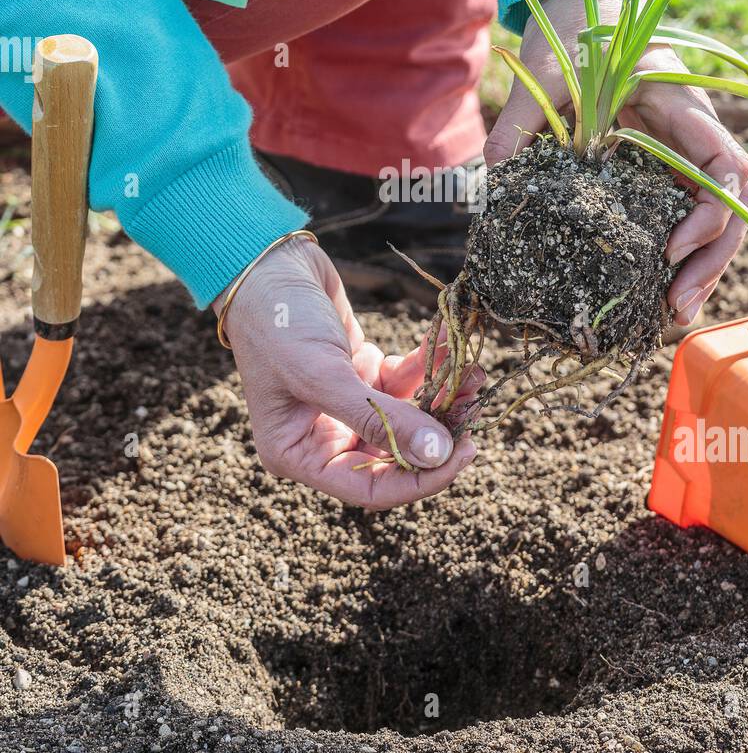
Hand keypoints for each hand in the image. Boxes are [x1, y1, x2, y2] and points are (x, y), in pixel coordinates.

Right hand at [214, 237, 478, 507]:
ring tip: (474, 374)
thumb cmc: (278, 324)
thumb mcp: (323, 375)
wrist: (267, 264)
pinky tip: (448, 345)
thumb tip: (438, 455)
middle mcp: (323, 436)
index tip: (463, 453)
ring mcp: (345, 405)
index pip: (369, 488)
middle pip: (394, 455)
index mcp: (299, 454)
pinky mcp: (362, 373)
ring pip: (406, 417)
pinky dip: (427, 366)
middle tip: (475, 410)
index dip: (419, 479)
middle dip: (437, 434)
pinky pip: (404, 381)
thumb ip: (380, 419)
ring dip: (441, 397)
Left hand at [484, 0, 747, 326]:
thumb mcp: (545, 74)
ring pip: (720, 216)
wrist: (583, 15)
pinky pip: (687, 215)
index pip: (724, 160)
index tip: (671, 246)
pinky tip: (660, 292)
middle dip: (713, 257)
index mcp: (678, 103)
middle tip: (677, 304)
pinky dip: (683, 255)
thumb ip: (522, 122)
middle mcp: (693, 132)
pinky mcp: (665, 171)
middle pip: (735, 202)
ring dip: (705, 266)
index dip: (712, 210)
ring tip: (674, 313)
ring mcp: (684, 153)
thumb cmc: (572, 37)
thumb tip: (494, 178)